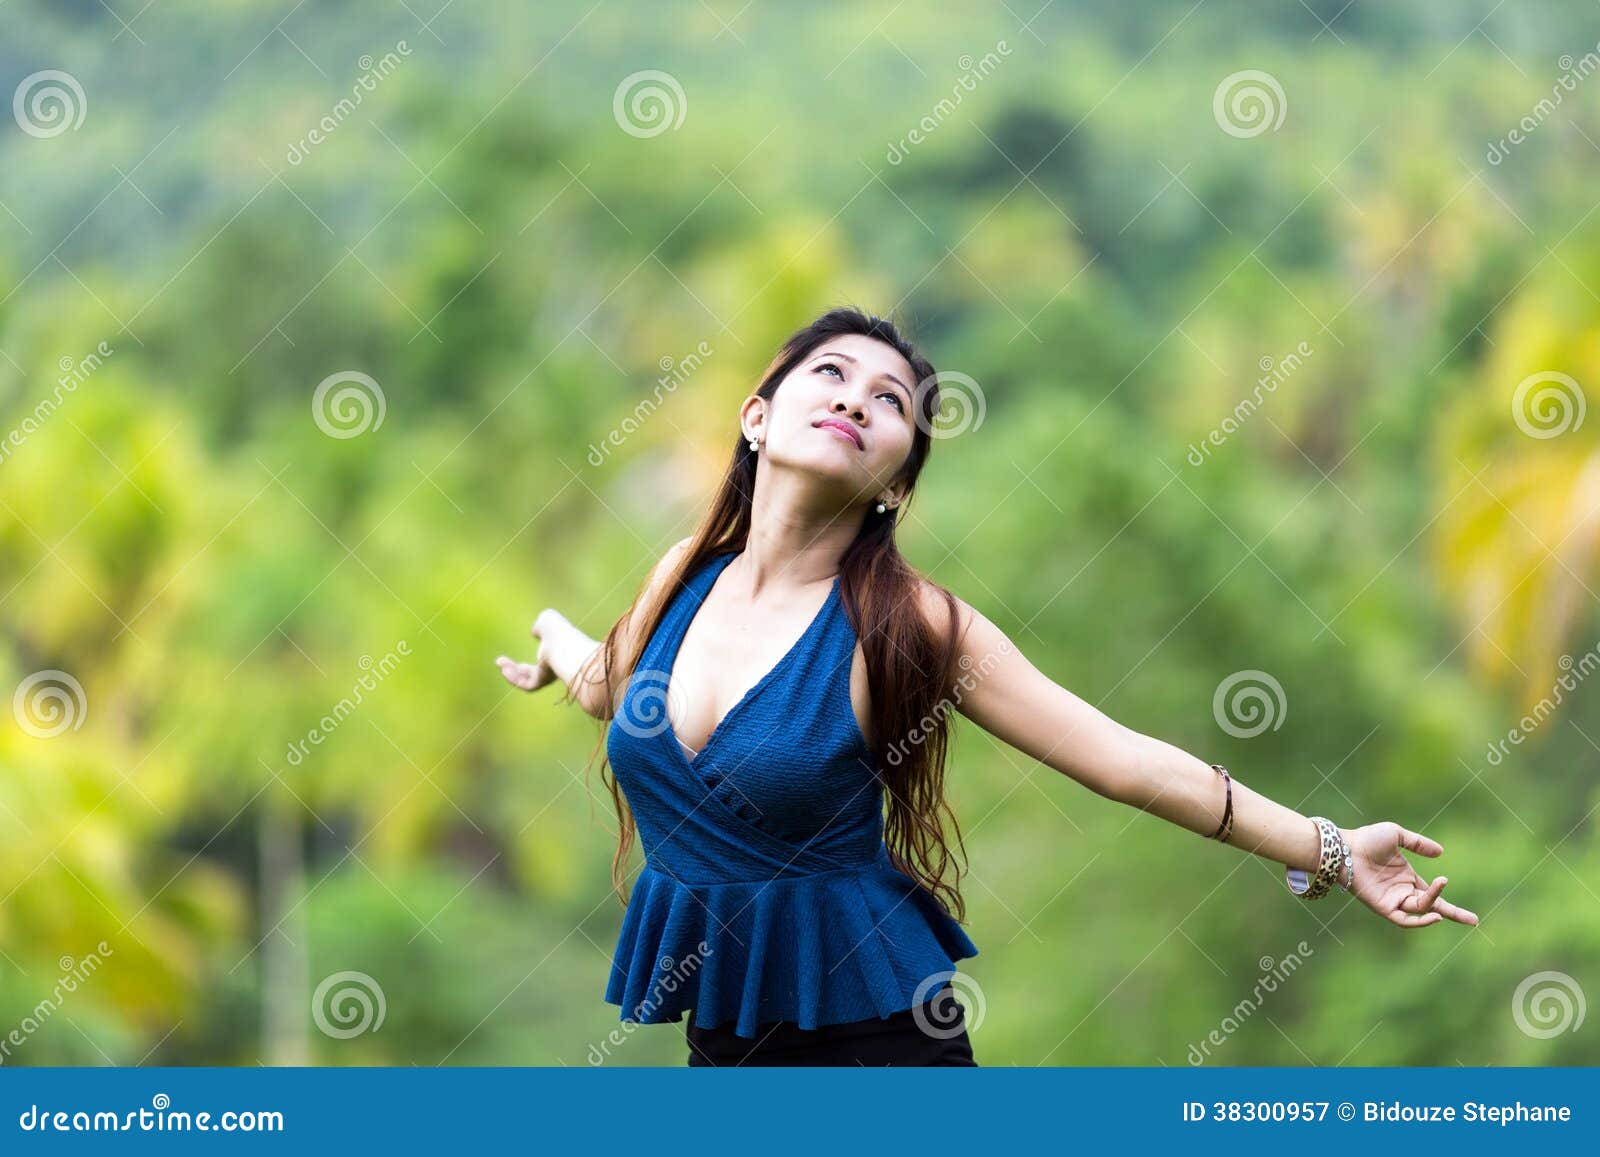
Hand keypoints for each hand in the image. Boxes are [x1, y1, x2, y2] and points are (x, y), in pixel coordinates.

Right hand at [494, 611, 557, 692]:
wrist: (561, 641)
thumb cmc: (557, 629)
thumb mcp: (548, 620)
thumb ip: (540, 624)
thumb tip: (535, 631)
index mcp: (559, 654)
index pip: (542, 659)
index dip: (530, 655)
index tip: (515, 654)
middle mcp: (555, 667)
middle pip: (532, 672)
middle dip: (516, 669)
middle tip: (499, 661)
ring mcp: (550, 676)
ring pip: (527, 680)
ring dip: (512, 674)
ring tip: (499, 663)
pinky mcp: (543, 681)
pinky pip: (526, 685)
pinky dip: (514, 678)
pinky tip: (504, 669)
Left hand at [1338, 822, 1479, 927]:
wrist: (1345, 848)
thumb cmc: (1366, 839)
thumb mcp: (1397, 835)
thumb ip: (1418, 843)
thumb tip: (1441, 853)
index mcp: (1407, 878)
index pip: (1433, 894)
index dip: (1450, 902)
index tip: (1472, 916)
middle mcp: (1402, 892)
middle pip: (1432, 907)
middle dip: (1453, 914)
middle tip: (1474, 920)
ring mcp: (1393, 901)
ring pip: (1421, 908)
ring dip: (1433, 900)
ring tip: (1441, 881)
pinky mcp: (1383, 908)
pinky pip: (1404, 920)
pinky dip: (1419, 920)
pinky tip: (1433, 914)